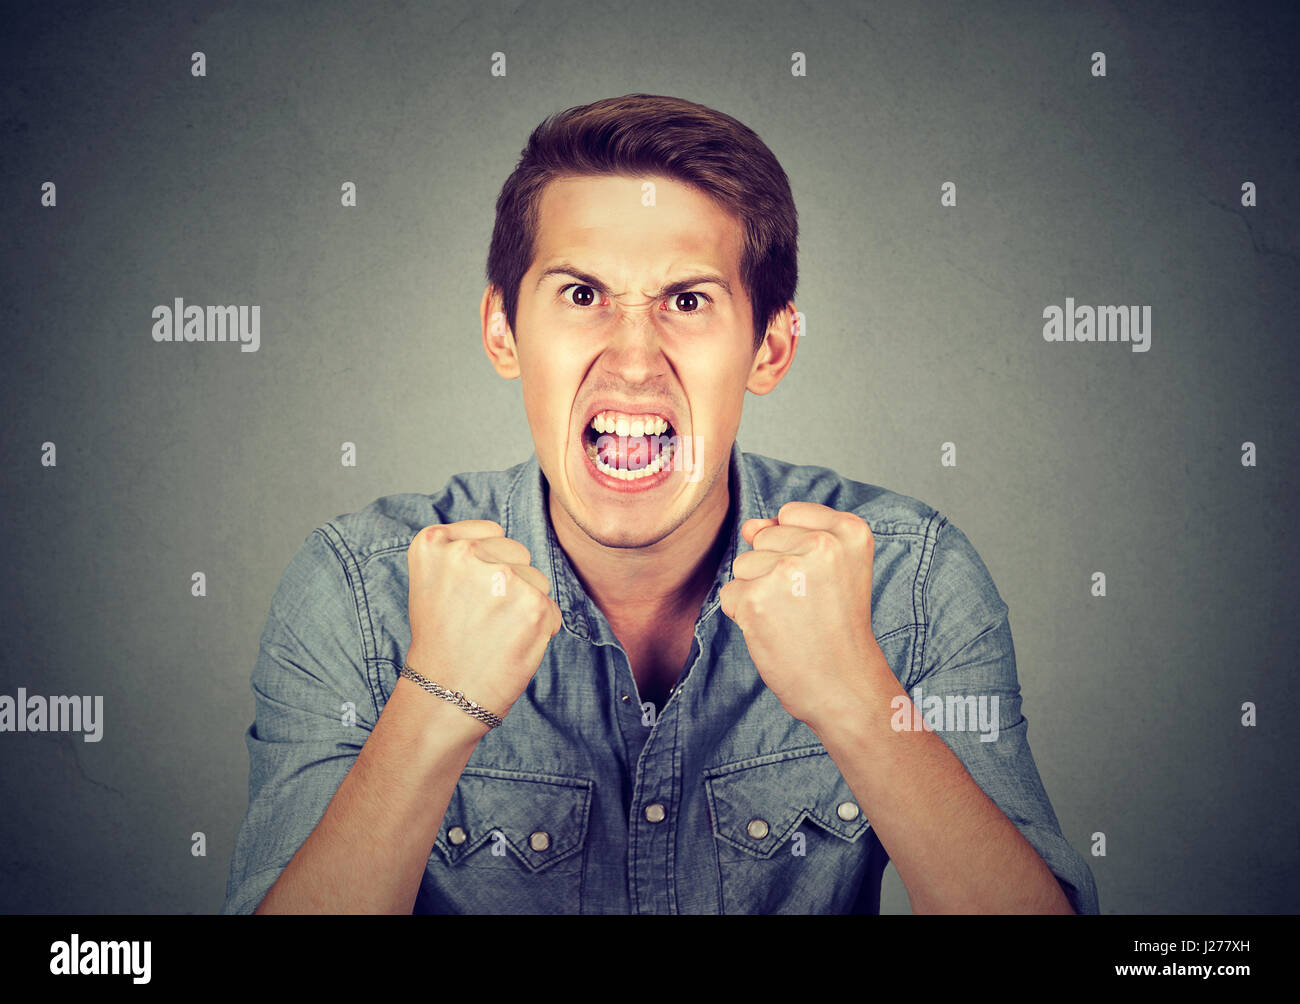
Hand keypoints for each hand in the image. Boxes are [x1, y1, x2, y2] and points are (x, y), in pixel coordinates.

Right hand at [405, 520, 561, 718]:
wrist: (443, 694)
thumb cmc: (442, 640)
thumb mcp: (434, 580)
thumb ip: (464, 549)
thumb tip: (504, 536)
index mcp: (434, 542)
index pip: (492, 534)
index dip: (486, 567)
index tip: (464, 596)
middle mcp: (465, 553)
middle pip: (518, 553)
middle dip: (509, 582)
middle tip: (479, 618)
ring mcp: (501, 577)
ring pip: (537, 580)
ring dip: (525, 606)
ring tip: (493, 633)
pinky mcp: (532, 604)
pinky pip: (551, 608)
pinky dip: (539, 629)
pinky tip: (510, 645)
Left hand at [718, 502, 881, 728]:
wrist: (843, 685)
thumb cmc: (836, 628)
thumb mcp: (833, 569)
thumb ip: (793, 535)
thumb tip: (750, 525)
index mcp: (849, 531)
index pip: (789, 514)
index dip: (794, 548)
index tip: (819, 581)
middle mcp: (822, 544)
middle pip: (763, 538)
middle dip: (774, 570)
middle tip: (807, 605)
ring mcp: (787, 570)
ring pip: (744, 564)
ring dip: (758, 592)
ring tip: (792, 618)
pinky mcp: (757, 599)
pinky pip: (731, 593)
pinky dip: (744, 615)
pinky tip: (775, 632)